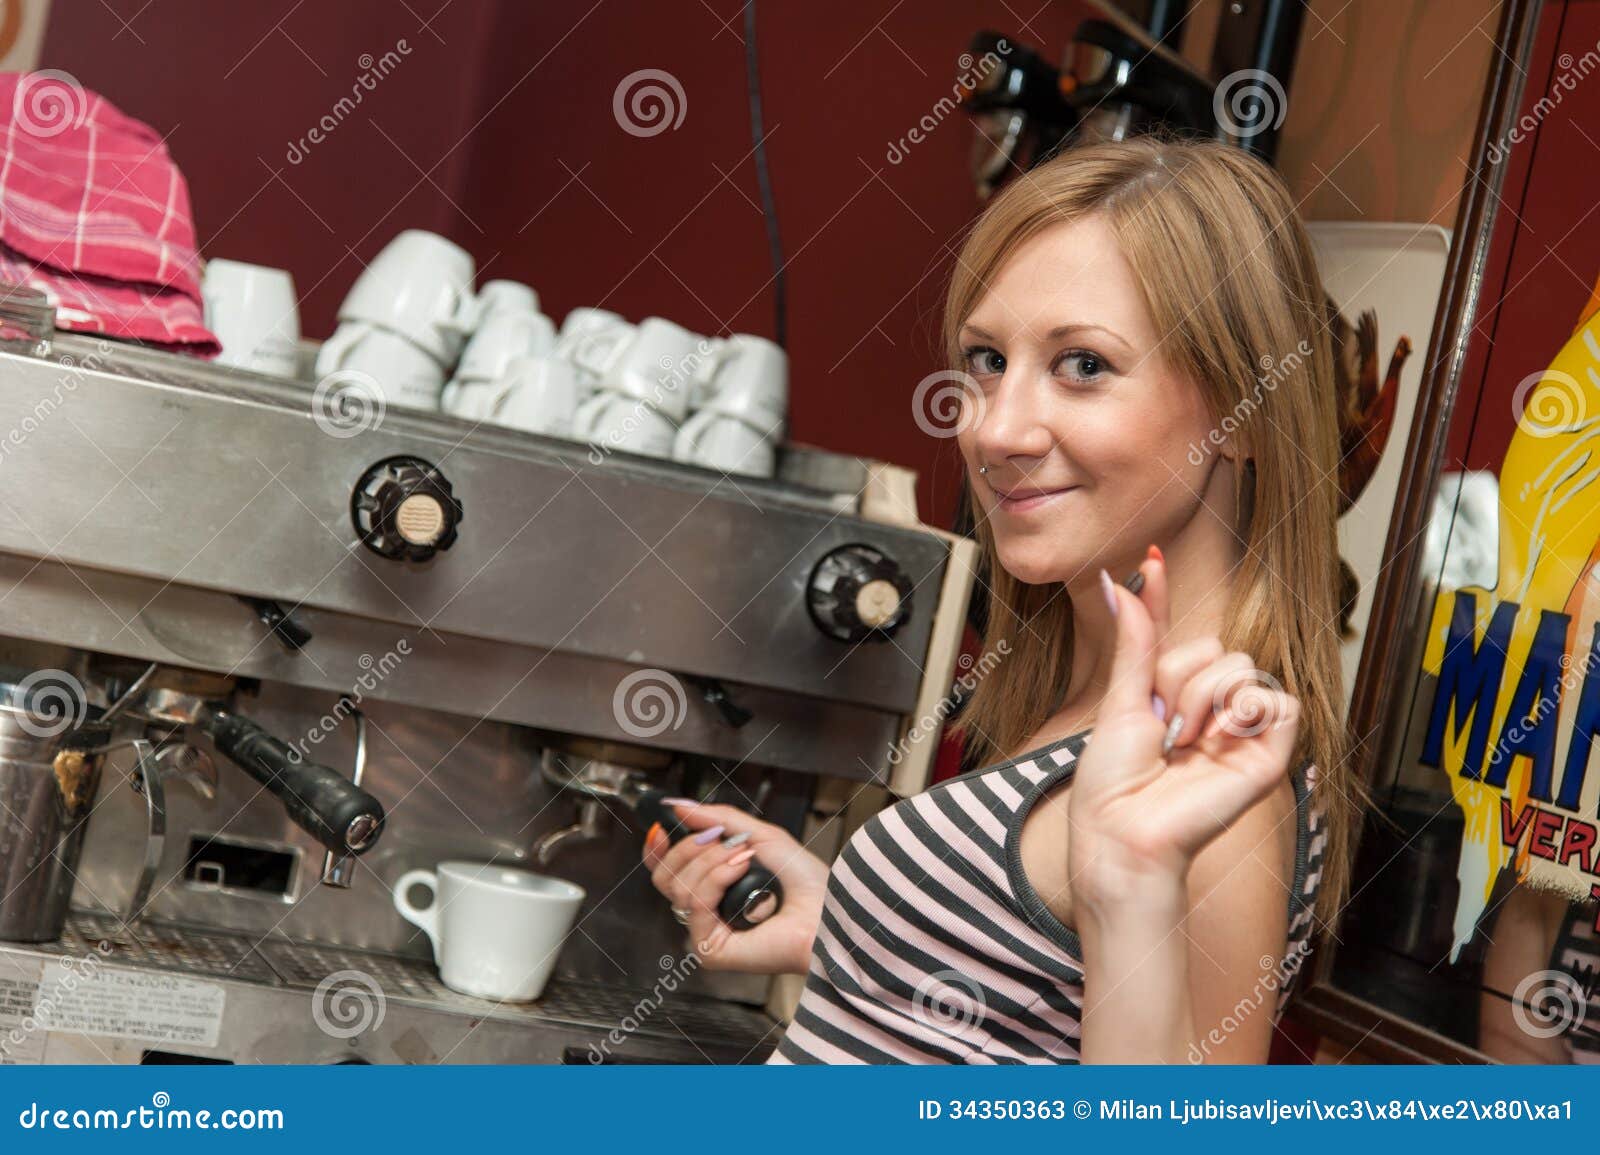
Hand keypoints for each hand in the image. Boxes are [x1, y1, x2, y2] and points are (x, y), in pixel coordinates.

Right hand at [643, 801, 828, 973]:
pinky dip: (716, 880)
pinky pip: (694, 905)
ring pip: (677, 888)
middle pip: (665, 878)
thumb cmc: (805, 881)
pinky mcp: (711, 950)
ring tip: (744, 856)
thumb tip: (678, 806)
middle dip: (690, 848)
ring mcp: (706, 933)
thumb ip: (716, 818)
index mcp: (713, 888)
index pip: (667, 872)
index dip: (658, 851)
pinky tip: (739, 871)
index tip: (661, 828)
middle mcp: (706, 913)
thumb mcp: (758, 835)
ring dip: (711, 861)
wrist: (826, 907)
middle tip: (725, 840)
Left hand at [1067, 550, 1300, 908]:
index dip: (1161, 595)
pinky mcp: (1268, 755)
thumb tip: (1120, 580)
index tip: (1152, 556)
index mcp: (1170, 699)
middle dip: (1180, 676)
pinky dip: (1245, 710)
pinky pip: (1278, 700)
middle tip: (1161, 725)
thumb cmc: (1112, 783)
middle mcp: (1208, 712)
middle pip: (1213, 646)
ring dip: (1203, 696)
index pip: (1176, 636)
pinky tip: (1218, 738)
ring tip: (1183, 741)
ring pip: (1241, 665)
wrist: (1123, 831)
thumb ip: (1137, 640)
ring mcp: (1239, 732)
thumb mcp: (1122, 699)